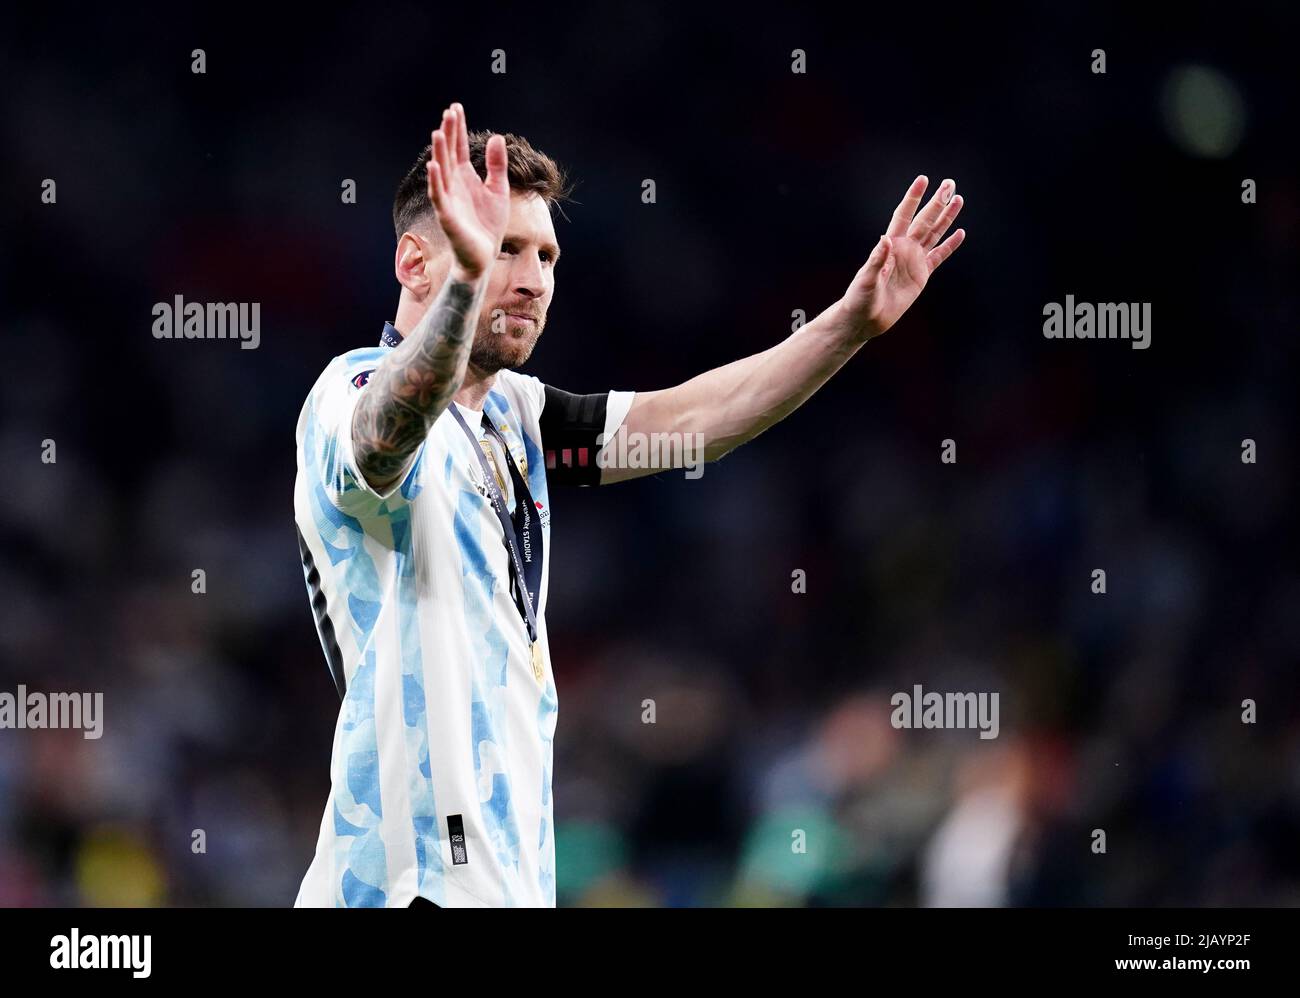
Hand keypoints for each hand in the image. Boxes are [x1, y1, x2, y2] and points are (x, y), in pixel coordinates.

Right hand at [425, 102, 509, 279]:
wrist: (485, 255)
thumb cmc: (489, 224)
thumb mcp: (498, 190)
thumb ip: (496, 165)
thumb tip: (497, 137)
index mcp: (465, 177)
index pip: (458, 147)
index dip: (457, 128)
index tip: (456, 108)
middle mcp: (453, 184)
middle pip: (448, 154)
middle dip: (448, 134)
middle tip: (448, 112)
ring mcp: (448, 199)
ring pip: (441, 171)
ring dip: (439, 152)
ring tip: (438, 132)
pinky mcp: (447, 216)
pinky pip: (439, 196)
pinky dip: (436, 181)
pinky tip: (434, 166)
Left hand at [838, 176, 964, 340]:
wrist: (866, 318)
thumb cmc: (860, 298)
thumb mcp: (866, 279)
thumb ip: (877, 260)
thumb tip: (885, 238)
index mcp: (890, 245)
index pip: (903, 215)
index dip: (913, 198)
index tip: (923, 180)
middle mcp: (904, 249)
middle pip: (924, 220)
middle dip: (937, 203)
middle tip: (950, 184)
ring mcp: (914, 261)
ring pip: (934, 234)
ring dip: (946, 218)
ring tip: (958, 200)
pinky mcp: (921, 275)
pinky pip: (939, 257)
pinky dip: (950, 246)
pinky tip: (960, 233)